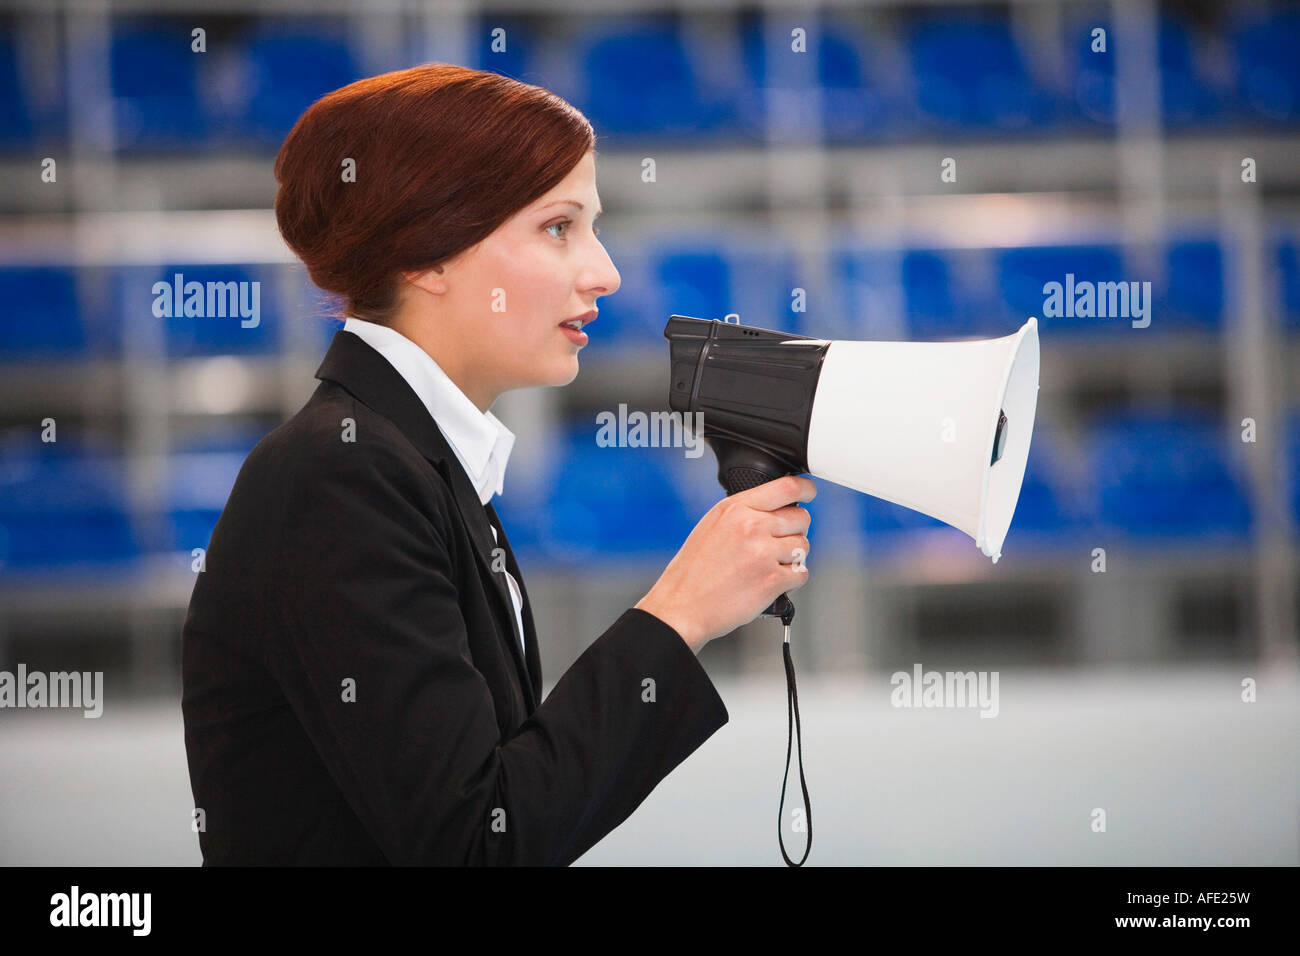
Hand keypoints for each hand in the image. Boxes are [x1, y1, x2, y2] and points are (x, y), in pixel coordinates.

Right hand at [635, 475, 815, 652]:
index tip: (809, 492)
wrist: (683, 606)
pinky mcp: (772, 580)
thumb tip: (777, 507)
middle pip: (801, 518)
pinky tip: (770, 582)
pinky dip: (791, 579)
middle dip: (795, 531)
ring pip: (803, 546)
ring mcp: (763, 553)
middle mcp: (751, 526)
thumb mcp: (713, 525)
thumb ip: (745, 512)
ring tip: (768, 566)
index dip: (805, 488)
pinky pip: (801, 573)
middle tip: (777, 544)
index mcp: (736, 508)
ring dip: (793, 557)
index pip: (787, 487)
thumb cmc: (694, 570)